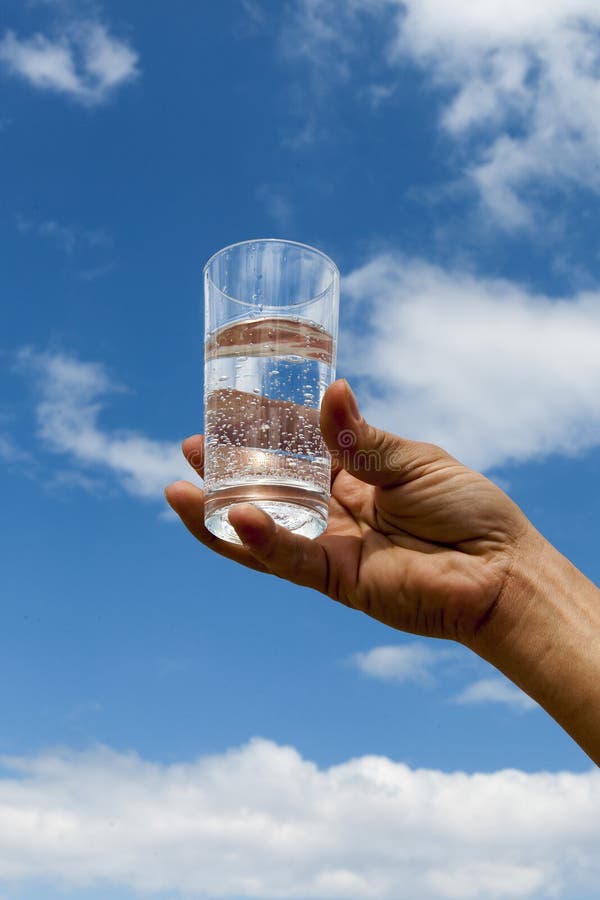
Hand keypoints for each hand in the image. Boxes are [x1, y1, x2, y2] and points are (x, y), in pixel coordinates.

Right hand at [165, 379, 530, 647]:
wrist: (503, 570)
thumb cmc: (468, 510)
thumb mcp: (412, 460)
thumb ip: (363, 439)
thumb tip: (330, 392)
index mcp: (353, 478)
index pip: (294, 453)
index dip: (259, 435)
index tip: (223, 409)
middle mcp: (335, 514)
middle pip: (268, 493)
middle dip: (225, 474)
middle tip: (188, 449)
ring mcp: (333, 549)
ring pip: (265, 532)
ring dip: (219, 516)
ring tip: (178, 492)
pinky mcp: (339, 581)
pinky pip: (292, 560)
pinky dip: (264, 540)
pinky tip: (236, 516)